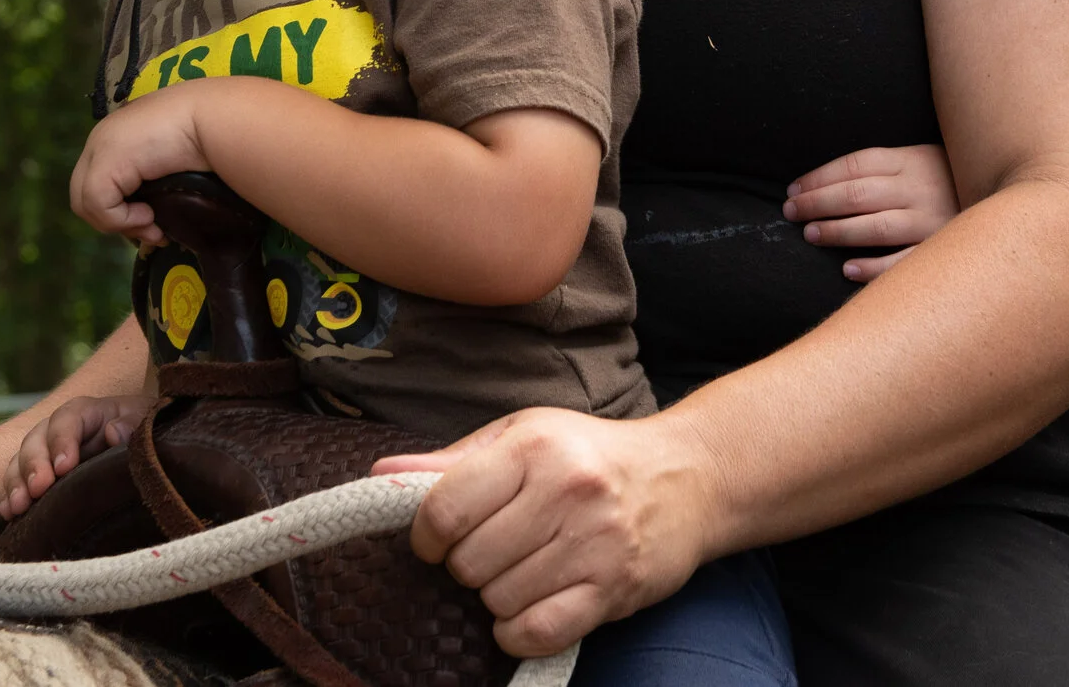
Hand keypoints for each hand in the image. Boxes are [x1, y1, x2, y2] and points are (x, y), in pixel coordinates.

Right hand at [0, 392, 159, 519]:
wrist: (139, 446)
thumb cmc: (143, 430)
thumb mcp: (146, 420)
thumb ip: (133, 424)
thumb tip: (114, 433)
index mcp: (85, 412)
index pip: (67, 419)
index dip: (62, 441)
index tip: (64, 467)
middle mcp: (58, 430)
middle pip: (36, 440)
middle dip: (34, 465)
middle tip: (38, 490)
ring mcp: (45, 454)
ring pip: (20, 462)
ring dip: (16, 484)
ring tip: (19, 507)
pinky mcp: (39, 477)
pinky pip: (16, 483)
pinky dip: (10, 497)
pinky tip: (9, 514)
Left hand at [71, 88, 207, 242]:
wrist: (213, 118)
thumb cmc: (206, 135)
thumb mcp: (172, 160)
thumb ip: (152, 179)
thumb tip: (150, 216)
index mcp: (117, 135)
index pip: (98, 182)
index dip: (119, 208)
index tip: (152, 221)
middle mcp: (102, 139)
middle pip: (84, 196)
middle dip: (115, 221)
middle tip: (151, 230)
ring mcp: (99, 149)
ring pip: (86, 204)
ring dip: (120, 223)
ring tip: (152, 223)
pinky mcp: (104, 163)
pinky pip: (98, 206)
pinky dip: (122, 219)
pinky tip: (150, 214)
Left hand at [373, 409, 718, 657]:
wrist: (688, 476)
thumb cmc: (591, 454)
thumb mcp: (523, 436)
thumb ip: (453, 462)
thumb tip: (380, 478)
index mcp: (533, 447)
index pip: (444, 509)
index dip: (427, 536)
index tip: (438, 539)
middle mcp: (566, 491)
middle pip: (469, 562)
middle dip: (468, 565)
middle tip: (493, 550)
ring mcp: (594, 542)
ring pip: (500, 599)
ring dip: (499, 595)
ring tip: (523, 569)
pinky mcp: (615, 587)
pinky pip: (539, 631)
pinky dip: (520, 631)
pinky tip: (529, 608)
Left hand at [783, 144, 959, 280]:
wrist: (1010, 201)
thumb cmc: (951, 182)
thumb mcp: (923, 161)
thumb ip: (886, 168)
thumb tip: (830, 183)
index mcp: (911, 161)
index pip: (855, 165)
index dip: (819, 177)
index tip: (793, 190)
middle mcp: (920, 189)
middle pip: (858, 193)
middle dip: (818, 202)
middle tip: (791, 212)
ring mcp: (932, 222)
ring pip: (876, 226)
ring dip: (838, 231)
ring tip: (810, 235)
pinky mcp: (943, 251)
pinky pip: (903, 262)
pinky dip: (874, 267)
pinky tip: (848, 270)